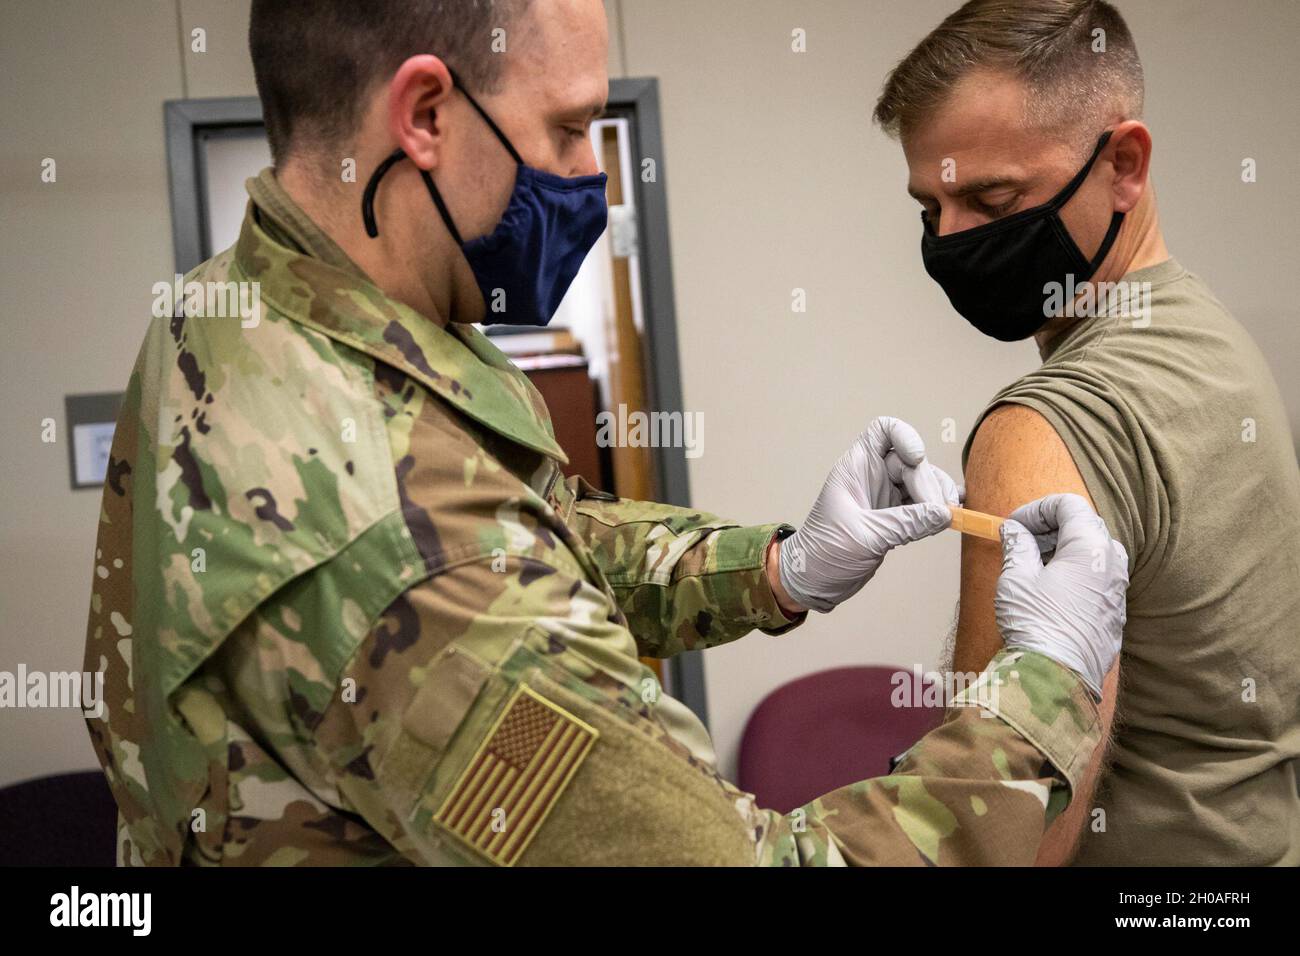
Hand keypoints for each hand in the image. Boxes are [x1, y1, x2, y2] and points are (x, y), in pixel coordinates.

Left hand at [778, 416, 959, 612]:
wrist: (813, 581)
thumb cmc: (825, 553)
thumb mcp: (866, 536)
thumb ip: (906, 523)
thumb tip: (943, 514)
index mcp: (856, 468)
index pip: (883, 431)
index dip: (905, 436)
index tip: (917, 459)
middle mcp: (872, 476)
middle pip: (911, 463)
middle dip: (928, 483)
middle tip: (940, 511)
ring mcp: (884, 496)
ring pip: (921, 483)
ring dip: (939, 496)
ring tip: (951, 516)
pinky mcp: (894, 516)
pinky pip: (922, 505)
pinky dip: (938, 510)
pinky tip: (954, 515)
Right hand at [996, 493, 1128, 698]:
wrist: (1056, 678)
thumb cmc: (1036, 625)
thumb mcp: (1016, 578)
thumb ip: (1017, 546)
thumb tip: (1015, 531)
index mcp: (1090, 548)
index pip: (1068, 505)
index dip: (1036, 509)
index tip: (1013, 525)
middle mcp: (1112, 565)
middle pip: (1085, 526)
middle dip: (1050, 528)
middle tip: (1021, 542)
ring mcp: (1116, 591)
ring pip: (1094, 554)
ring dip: (1063, 551)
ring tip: (1033, 566)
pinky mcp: (1114, 614)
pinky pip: (1097, 580)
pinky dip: (1074, 574)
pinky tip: (1049, 591)